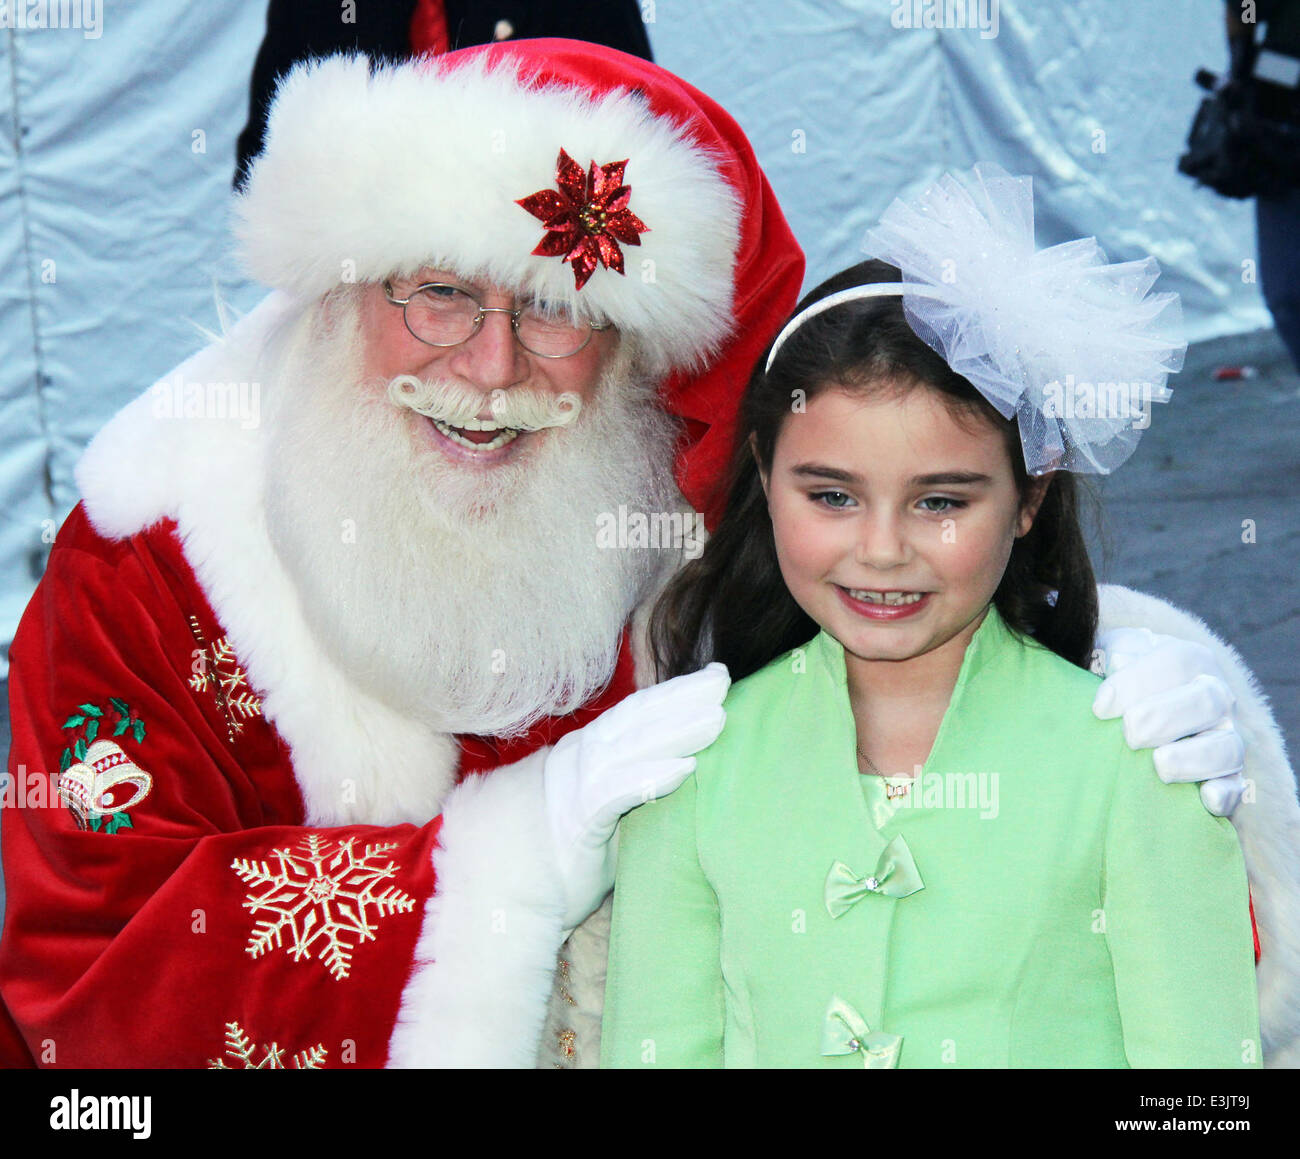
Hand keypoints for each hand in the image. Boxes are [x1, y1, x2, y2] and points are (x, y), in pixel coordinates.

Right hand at [543, 662, 729, 927]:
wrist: (509, 894)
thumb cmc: (564, 861)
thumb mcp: (607, 816)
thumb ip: (636, 791)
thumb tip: (685, 775)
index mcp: (588, 752)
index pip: (637, 713)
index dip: (675, 692)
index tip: (715, 677)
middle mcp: (580, 758)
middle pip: (637, 718)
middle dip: (683, 697)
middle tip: (725, 679)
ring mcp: (574, 785)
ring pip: (631, 747)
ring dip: (676, 732)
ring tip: (717, 719)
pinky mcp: (576, 819)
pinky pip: (615, 792)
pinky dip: (649, 778)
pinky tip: (683, 769)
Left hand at [1093, 628, 1245, 816]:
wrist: (1141, 707)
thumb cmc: (1124, 678)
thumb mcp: (1116, 655)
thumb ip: (1117, 652)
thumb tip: (1117, 662)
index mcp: (1190, 661)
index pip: (1175, 662)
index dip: (1137, 683)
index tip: (1100, 707)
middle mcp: (1216, 697)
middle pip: (1207, 701)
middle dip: (1165, 718)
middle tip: (1130, 734)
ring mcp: (1226, 736)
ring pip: (1228, 746)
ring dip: (1194, 758)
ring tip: (1160, 764)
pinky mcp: (1228, 775)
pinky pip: (1237, 786)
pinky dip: (1227, 794)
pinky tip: (1206, 797)